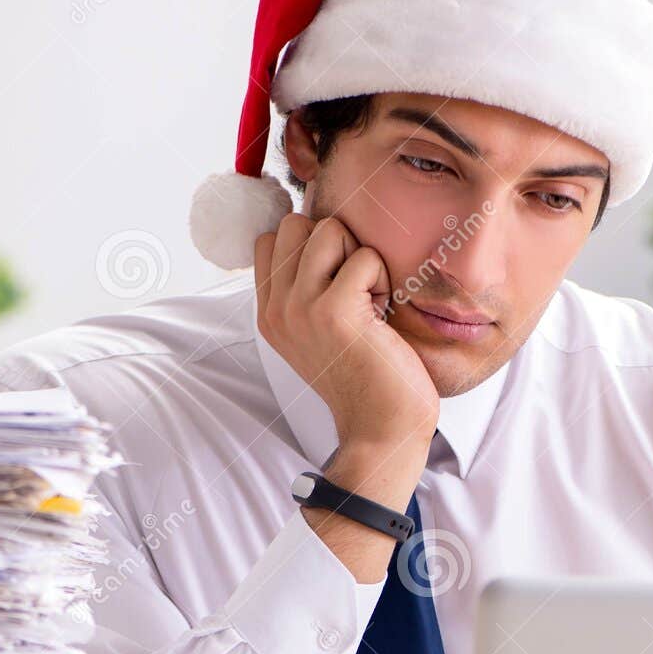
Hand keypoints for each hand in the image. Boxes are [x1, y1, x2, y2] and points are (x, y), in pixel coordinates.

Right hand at [253, 212, 439, 459]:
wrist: (381, 428)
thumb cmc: (366, 378)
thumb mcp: (319, 332)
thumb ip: (307, 290)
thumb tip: (321, 232)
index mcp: (270, 313)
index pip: (270, 240)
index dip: (310, 245)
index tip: (336, 281)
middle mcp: (277, 309)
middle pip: (296, 225)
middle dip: (336, 243)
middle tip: (356, 289)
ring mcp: (301, 309)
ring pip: (329, 229)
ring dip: (360, 257)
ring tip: (369, 300)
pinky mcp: (335, 311)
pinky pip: (366, 256)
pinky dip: (383, 279)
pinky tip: (382, 316)